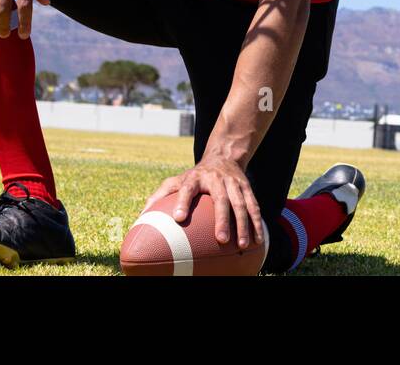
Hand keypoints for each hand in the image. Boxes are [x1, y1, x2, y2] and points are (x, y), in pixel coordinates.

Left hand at [143, 156, 264, 248]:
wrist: (222, 156)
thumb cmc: (193, 176)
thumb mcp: (176, 181)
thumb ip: (158, 197)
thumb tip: (140, 217)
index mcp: (195, 177)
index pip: (187, 188)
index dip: (182, 201)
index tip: (179, 218)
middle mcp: (215, 179)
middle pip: (220, 199)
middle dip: (222, 219)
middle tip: (221, 239)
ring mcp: (233, 183)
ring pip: (240, 203)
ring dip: (243, 224)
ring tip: (241, 245)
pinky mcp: (246, 187)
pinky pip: (253, 206)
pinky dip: (257, 223)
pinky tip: (258, 241)